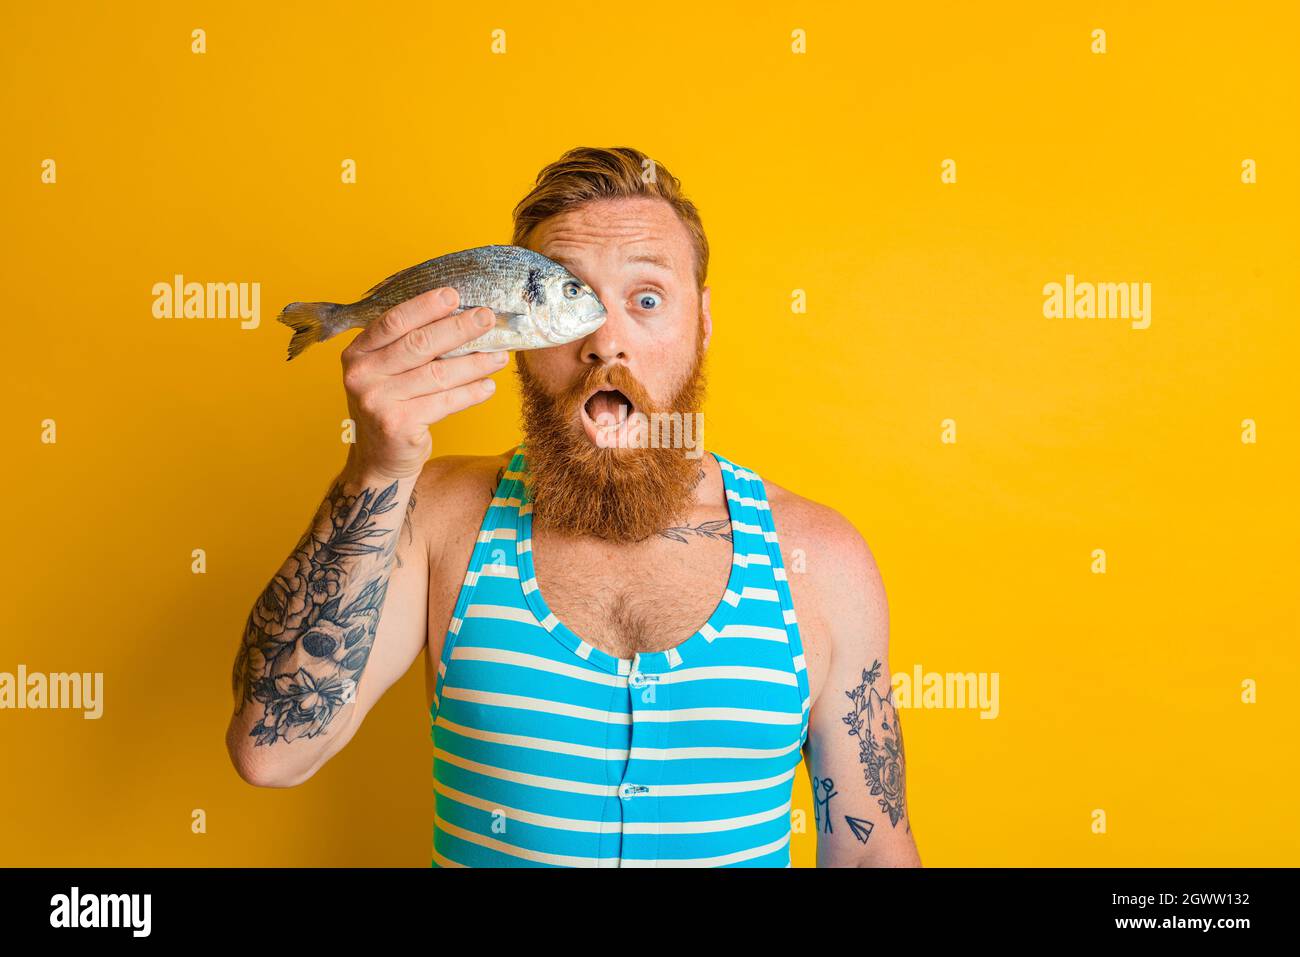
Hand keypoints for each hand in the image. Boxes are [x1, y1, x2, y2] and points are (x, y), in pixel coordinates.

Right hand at [339, 287, 506, 479]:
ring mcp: (377, 400)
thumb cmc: (391, 406)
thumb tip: (460, 317)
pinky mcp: (397, 425)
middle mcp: (361, 374)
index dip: (425, 306)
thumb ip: (409, 347)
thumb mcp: (386, 372)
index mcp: (357, 352)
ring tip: (499, 357)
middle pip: (419, 344)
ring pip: (437, 374)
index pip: (393, 321)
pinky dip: (470, 393)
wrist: (380, 460)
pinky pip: (444, 402)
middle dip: (458, 328)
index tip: (454, 295)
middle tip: (486, 318)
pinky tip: (488, 386)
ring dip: (474, 363)